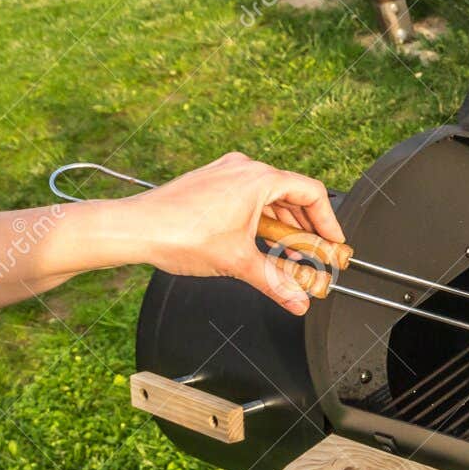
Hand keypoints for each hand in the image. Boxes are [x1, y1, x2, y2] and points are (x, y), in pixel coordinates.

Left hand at [125, 152, 343, 314]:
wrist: (134, 228)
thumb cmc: (179, 233)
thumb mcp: (238, 263)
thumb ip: (276, 282)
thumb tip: (297, 301)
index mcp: (258, 179)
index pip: (312, 193)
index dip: (329, 221)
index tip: (334, 243)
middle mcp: (243, 169)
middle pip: (293, 194)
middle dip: (307, 227)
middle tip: (316, 252)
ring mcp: (225, 174)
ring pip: (269, 196)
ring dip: (284, 224)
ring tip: (289, 253)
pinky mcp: (210, 183)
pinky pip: (248, 197)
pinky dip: (261, 218)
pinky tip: (259, 243)